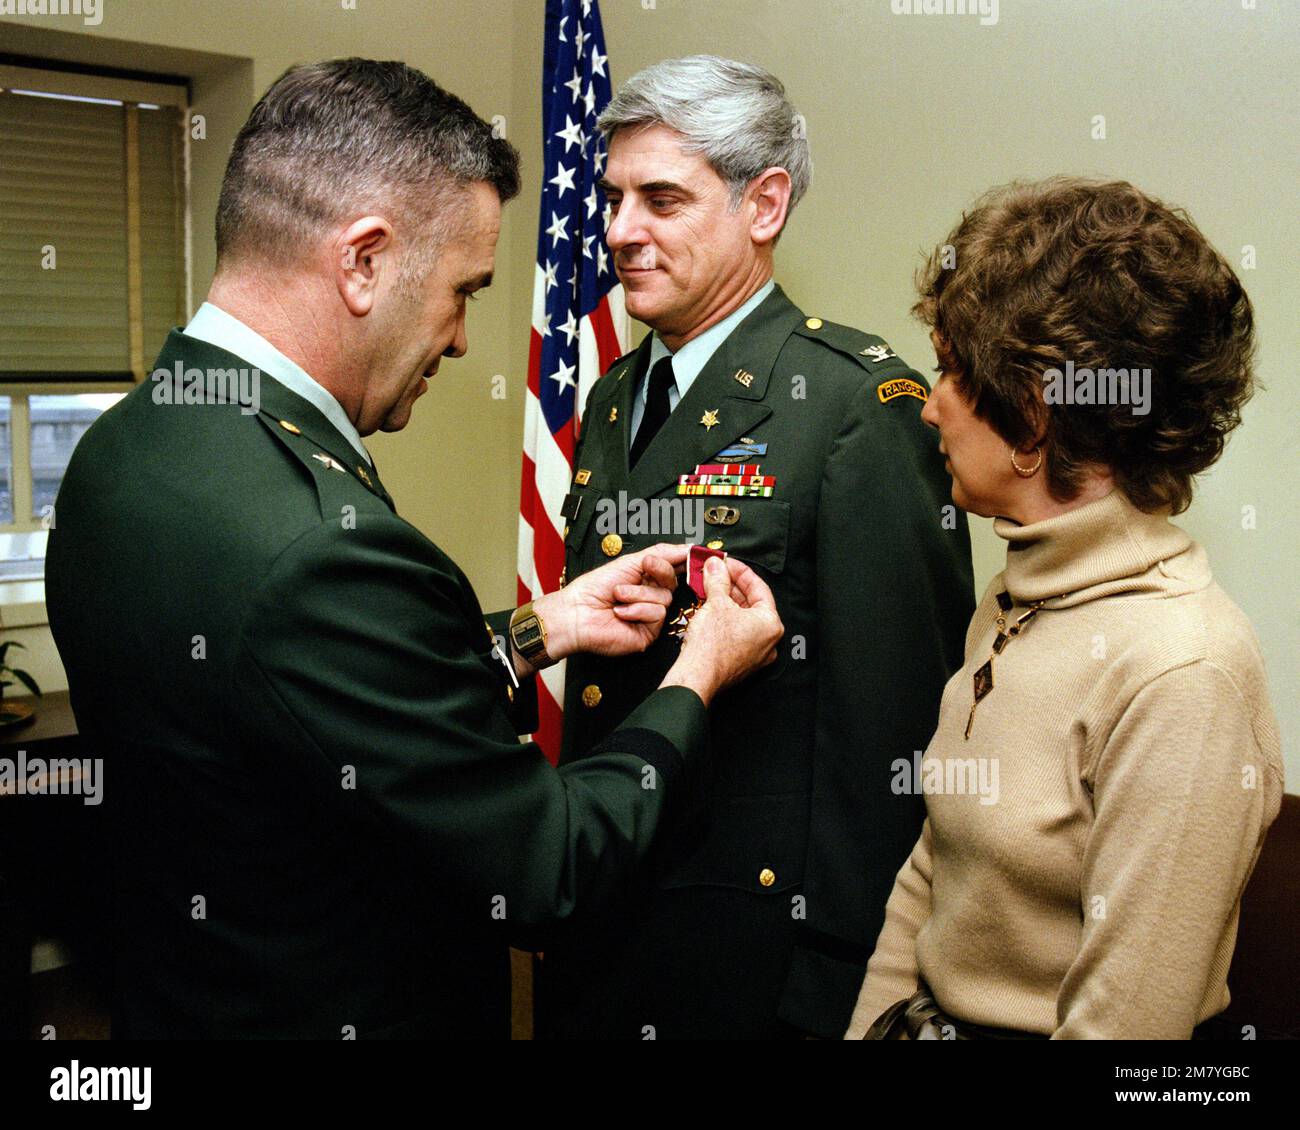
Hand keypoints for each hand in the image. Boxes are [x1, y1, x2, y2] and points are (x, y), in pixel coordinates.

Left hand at [528, 542, 688, 666]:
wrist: (577, 613)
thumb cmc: (594, 589)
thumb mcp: (630, 562)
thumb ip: (661, 553)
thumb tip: (689, 547)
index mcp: (647, 579)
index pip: (673, 567)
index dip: (682, 560)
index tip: (690, 553)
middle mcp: (651, 597)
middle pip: (673, 581)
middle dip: (659, 570)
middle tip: (645, 567)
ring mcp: (651, 616)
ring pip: (665, 598)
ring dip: (638, 593)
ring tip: (618, 596)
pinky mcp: (649, 632)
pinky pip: (657, 614)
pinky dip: (637, 609)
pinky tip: (620, 612)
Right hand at [660, 556, 782, 706]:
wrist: (697, 676)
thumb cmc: (711, 645)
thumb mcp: (716, 602)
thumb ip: (718, 580)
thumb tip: (716, 566)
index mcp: (771, 624)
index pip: (759, 588)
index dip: (740, 571)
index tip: (726, 562)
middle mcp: (768, 641)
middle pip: (752, 603)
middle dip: (732, 586)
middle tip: (715, 572)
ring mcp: (755, 654)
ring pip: (743, 619)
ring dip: (727, 601)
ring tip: (709, 587)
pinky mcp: (741, 662)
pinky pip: (737, 633)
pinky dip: (725, 619)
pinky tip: (711, 608)